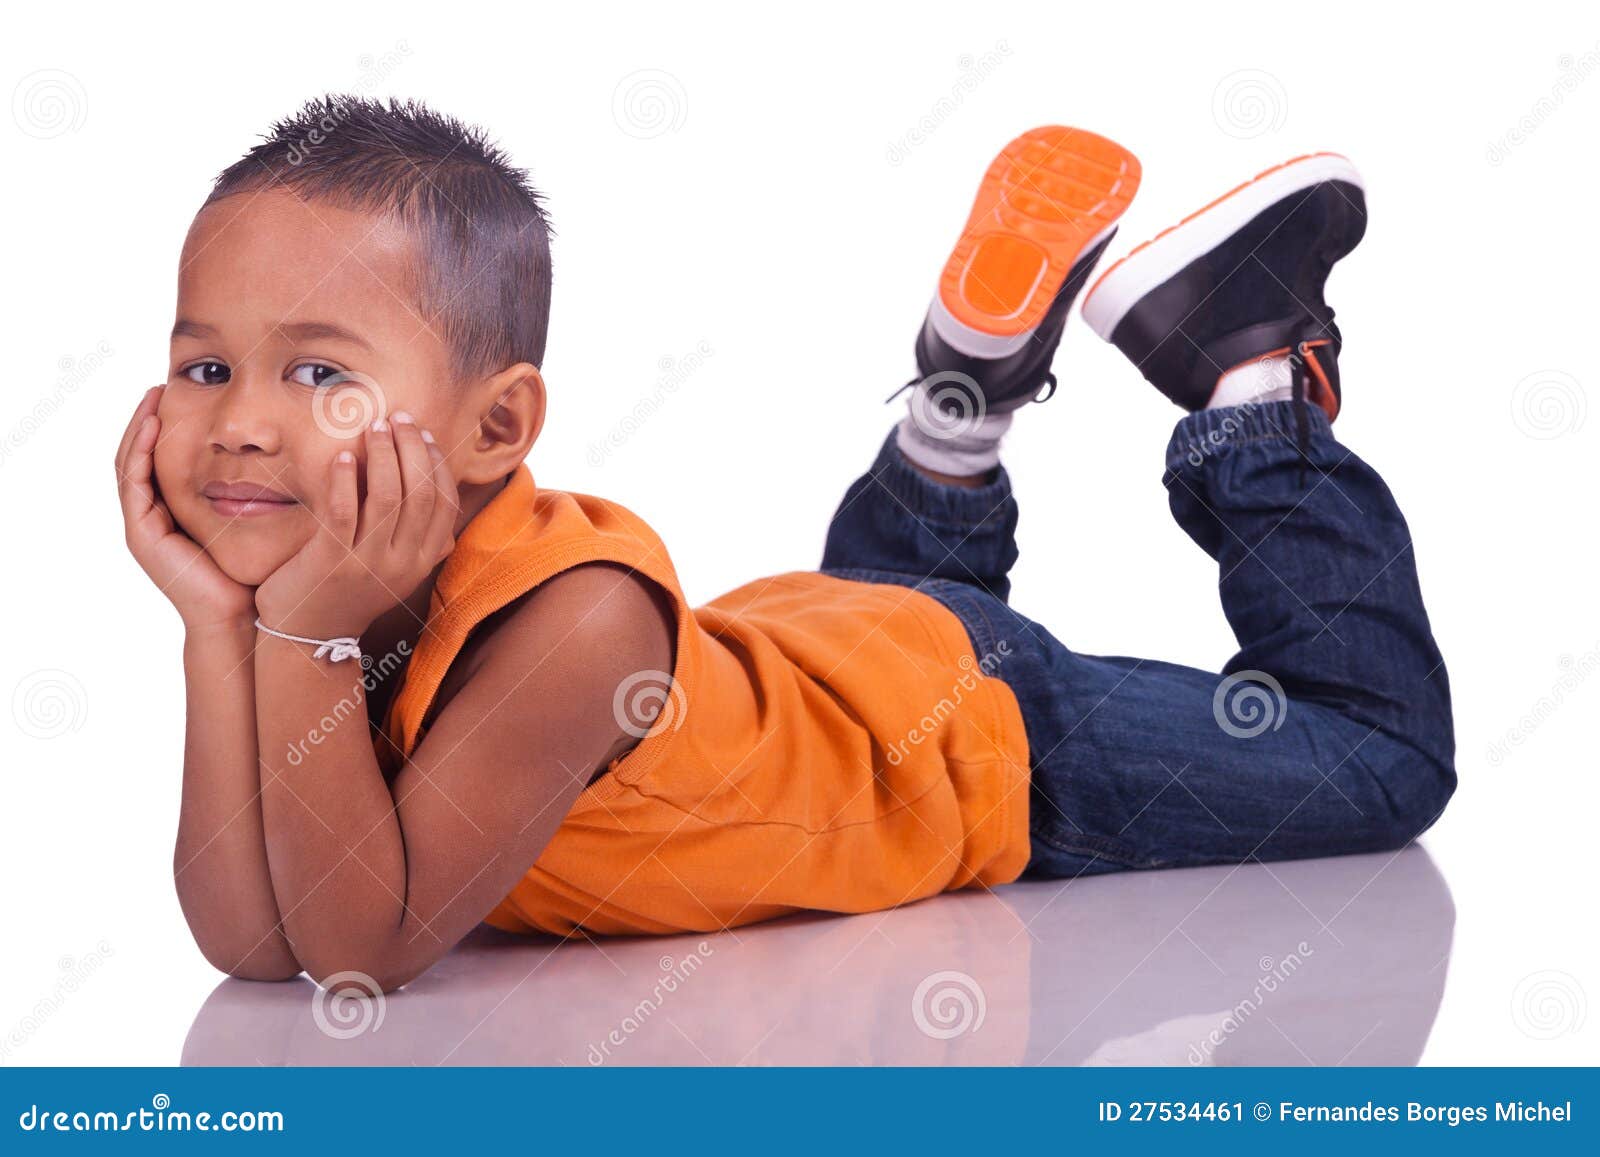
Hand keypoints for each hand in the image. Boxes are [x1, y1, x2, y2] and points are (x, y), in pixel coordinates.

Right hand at [117, 384, 257, 631]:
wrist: (242, 616)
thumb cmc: (254, 571)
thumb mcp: (253, 520)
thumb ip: (254, 490)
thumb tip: (282, 452)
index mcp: (174, 513)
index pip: (159, 460)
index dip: (164, 428)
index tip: (178, 395)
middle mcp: (153, 518)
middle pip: (137, 457)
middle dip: (145, 420)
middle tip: (157, 387)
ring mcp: (143, 527)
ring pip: (128, 465)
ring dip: (137, 429)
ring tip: (151, 397)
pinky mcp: (142, 535)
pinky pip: (133, 484)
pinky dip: (138, 453)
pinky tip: (151, 428)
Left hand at [254, 413, 458, 641]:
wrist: (309, 634)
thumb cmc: (348, 589)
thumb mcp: (394, 566)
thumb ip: (413, 533)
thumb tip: (429, 480)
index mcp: (423, 560)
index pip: (444, 501)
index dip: (437, 462)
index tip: (424, 434)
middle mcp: (403, 562)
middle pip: (420, 492)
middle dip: (412, 447)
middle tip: (398, 419)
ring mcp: (368, 564)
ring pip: (388, 497)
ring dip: (383, 454)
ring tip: (374, 426)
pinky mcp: (332, 562)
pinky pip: (343, 511)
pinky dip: (346, 479)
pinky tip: (344, 456)